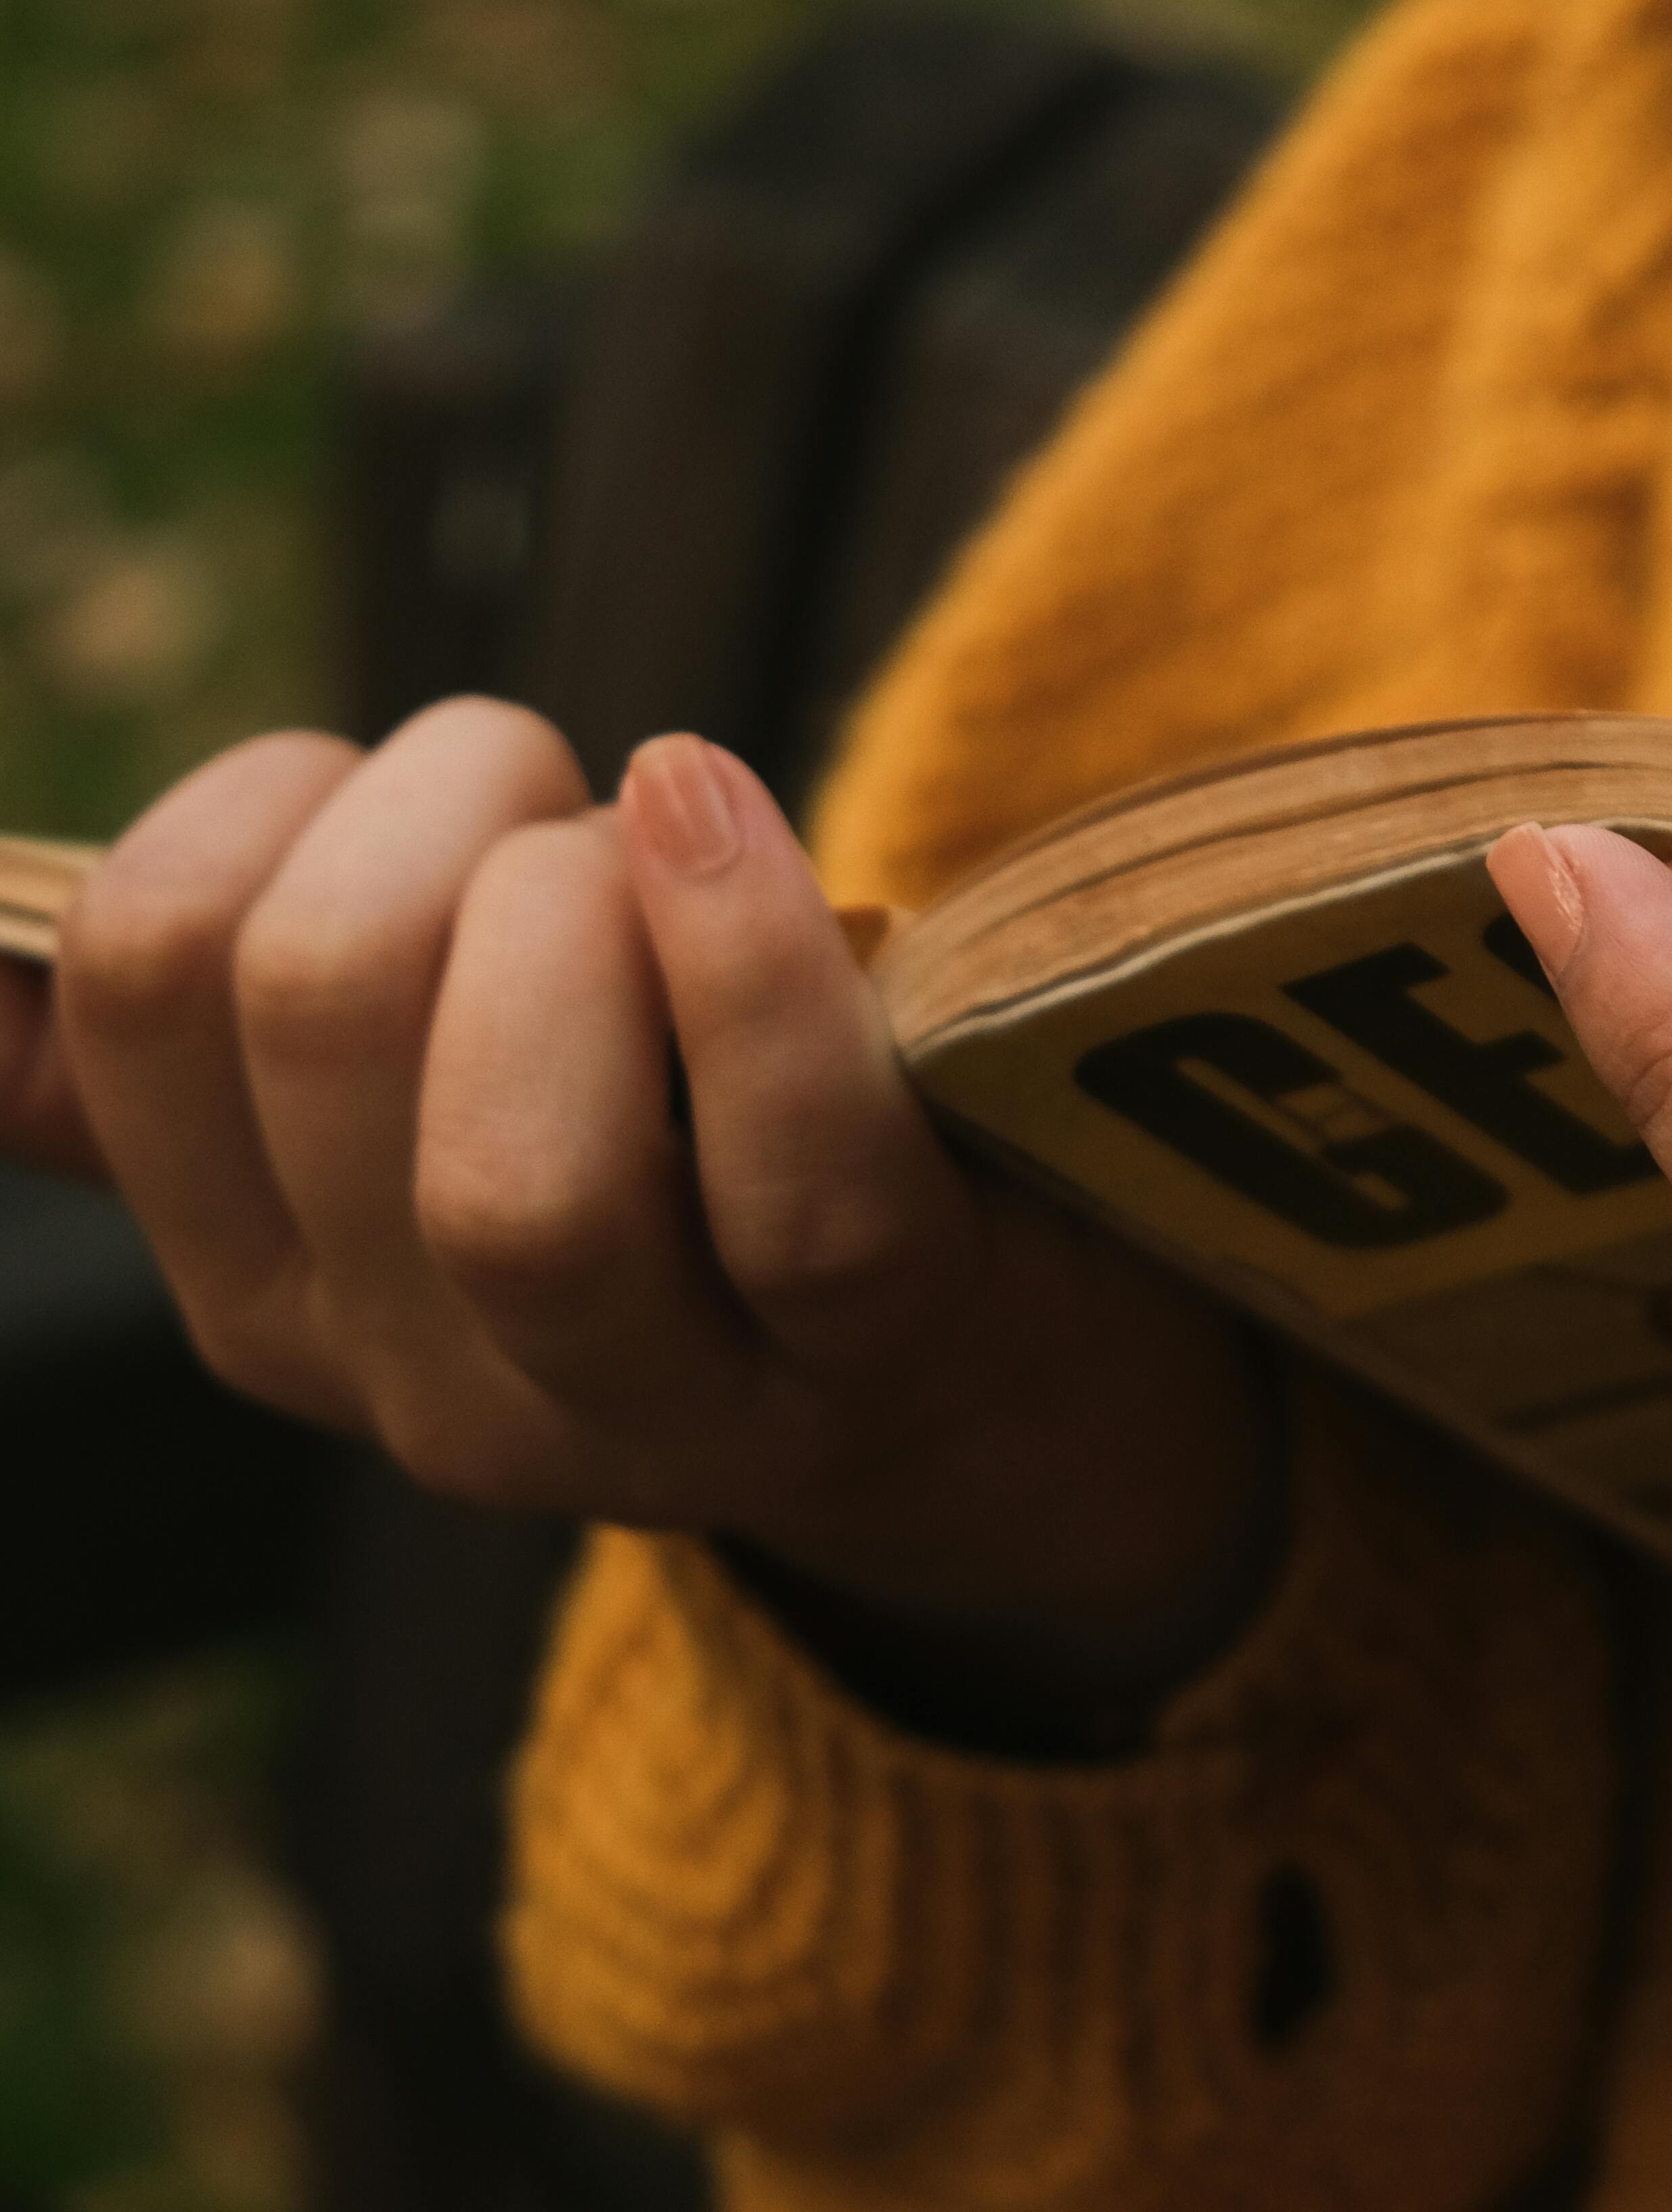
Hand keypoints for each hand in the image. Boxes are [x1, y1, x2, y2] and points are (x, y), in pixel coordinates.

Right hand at [0, 700, 1278, 1685]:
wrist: (989, 1382)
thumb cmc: (679, 1152)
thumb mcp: (409, 1120)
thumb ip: (189, 1068)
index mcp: (265, 1292)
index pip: (141, 978)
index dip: (269, 802)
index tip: (402, 816)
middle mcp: (423, 1385)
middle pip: (313, 1011)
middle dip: (444, 810)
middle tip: (566, 821)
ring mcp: (652, 1409)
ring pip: (509, 1161)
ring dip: (582, 897)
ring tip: (669, 859)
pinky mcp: (878, 1352)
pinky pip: (787, 1166)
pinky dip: (748, 951)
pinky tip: (717, 816)